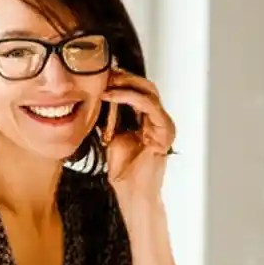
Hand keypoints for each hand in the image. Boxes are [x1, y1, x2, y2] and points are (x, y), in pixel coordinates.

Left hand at [101, 66, 175, 204]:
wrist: (131, 191)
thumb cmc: (123, 169)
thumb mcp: (112, 135)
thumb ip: (112, 117)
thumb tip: (98, 97)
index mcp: (150, 120)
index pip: (138, 91)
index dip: (120, 80)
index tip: (100, 74)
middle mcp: (160, 120)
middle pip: (145, 87)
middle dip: (123, 77)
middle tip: (103, 73)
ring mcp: (165, 124)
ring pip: (148, 91)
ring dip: (125, 84)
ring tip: (105, 82)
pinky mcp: (165, 130)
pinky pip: (148, 105)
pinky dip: (129, 97)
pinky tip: (111, 95)